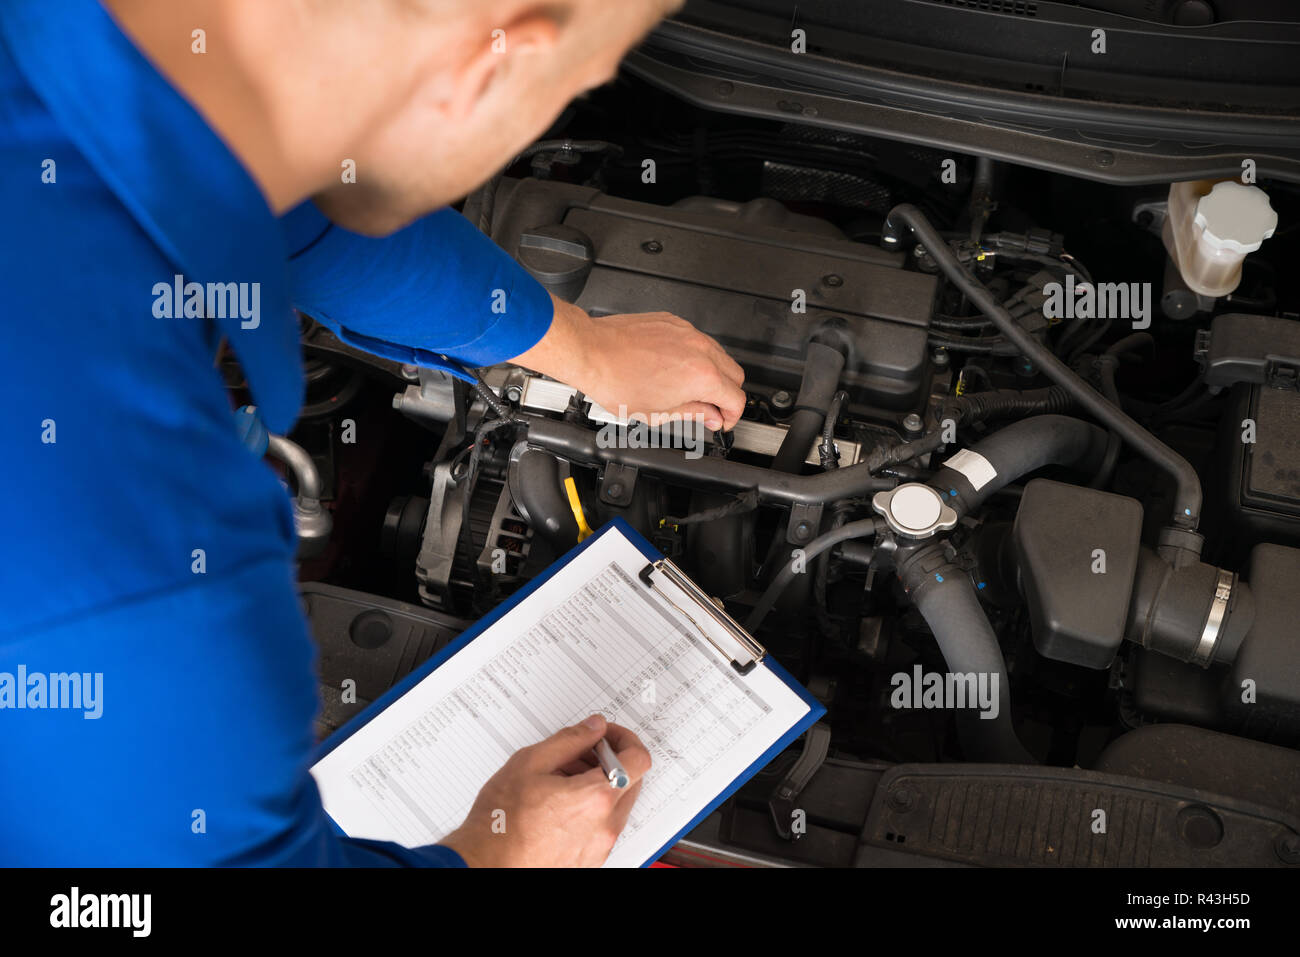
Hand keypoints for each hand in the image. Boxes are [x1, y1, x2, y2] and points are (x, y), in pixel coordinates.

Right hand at [440, 714, 651, 866]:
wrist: (486, 864)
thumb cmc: (501, 822)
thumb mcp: (530, 763)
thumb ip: (570, 739)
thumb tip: (594, 727)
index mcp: (595, 798)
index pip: (638, 758)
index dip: (625, 738)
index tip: (605, 735)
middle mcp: (605, 826)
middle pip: (631, 780)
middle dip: (610, 760)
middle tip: (580, 753)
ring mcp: (599, 847)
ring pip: (617, 804)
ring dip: (600, 784)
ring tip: (563, 779)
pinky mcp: (590, 860)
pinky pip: (604, 825)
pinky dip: (592, 808)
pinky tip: (561, 803)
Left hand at [510, 296, 746, 431]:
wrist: (591, 351)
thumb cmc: (615, 380)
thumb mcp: (658, 413)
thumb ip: (693, 413)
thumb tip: (711, 416)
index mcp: (701, 376)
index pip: (736, 398)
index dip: (732, 415)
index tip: (721, 420)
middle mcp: (700, 350)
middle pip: (735, 375)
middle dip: (727, 394)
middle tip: (708, 407)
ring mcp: (688, 332)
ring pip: (719, 354)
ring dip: (713, 373)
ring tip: (689, 388)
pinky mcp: (674, 322)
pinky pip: (697, 340)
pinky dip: (695, 355)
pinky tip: (675, 367)